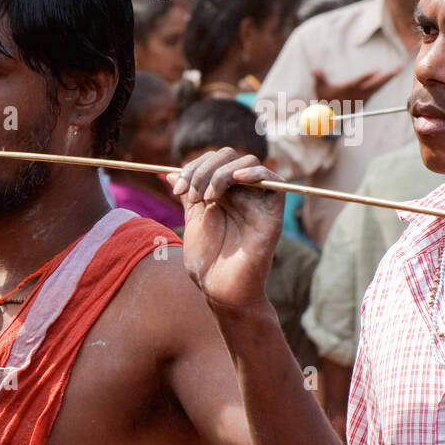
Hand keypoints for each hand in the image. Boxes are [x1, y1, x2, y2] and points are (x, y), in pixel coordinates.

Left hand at [174, 148, 283, 309]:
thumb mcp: (192, 221)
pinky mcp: (272, 214)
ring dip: (221, 174)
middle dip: (203, 170)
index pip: (213, 160)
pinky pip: (274, 182)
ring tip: (207, 199)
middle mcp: (241, 193)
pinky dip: (256, 173)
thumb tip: (170, 173)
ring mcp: (256, 201)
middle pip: (229, 156)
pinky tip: (237, 180)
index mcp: (222, 192)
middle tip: (191, 195)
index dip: (193, 166)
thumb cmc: (206, 260)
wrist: (219, 288)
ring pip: (248, 163)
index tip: (176, 190)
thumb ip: (187, 195)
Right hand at [311, 67, 399, 108]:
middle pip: (373, 85)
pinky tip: (389, 77)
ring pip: (377, 87)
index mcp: (346, 91)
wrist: (332, 117)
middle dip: (385, 77)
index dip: (366, 77)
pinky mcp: (366, 99)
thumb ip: (319, 78)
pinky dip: (383, 83)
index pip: (357, 83)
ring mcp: (363, 98)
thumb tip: (314, 69)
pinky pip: (376, 90)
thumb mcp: (320, 88)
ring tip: (397, 69)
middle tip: (397, 69)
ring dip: (387, 79)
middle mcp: (356, 95)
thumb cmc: (325, 99)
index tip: (375, 71)